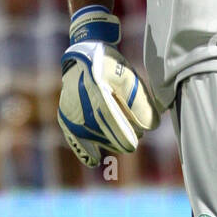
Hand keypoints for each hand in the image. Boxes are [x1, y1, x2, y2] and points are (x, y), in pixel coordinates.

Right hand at [57, 6, 160, 165]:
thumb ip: (141, 103)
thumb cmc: (111, 66)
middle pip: (106, 134)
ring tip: (120, 127)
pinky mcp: (65, 119)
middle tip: (134, 129)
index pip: (112, 123)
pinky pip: (76, 141)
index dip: (126, 136)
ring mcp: (70, 114)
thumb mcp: (129, 78)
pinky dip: (86, 151)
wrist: (84, 56)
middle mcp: (80, 105)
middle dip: (122, 136)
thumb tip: (150, 127)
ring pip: (96, 139)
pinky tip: (95, 160)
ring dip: (111, 139)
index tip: (136, 140)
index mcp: (96, 92)